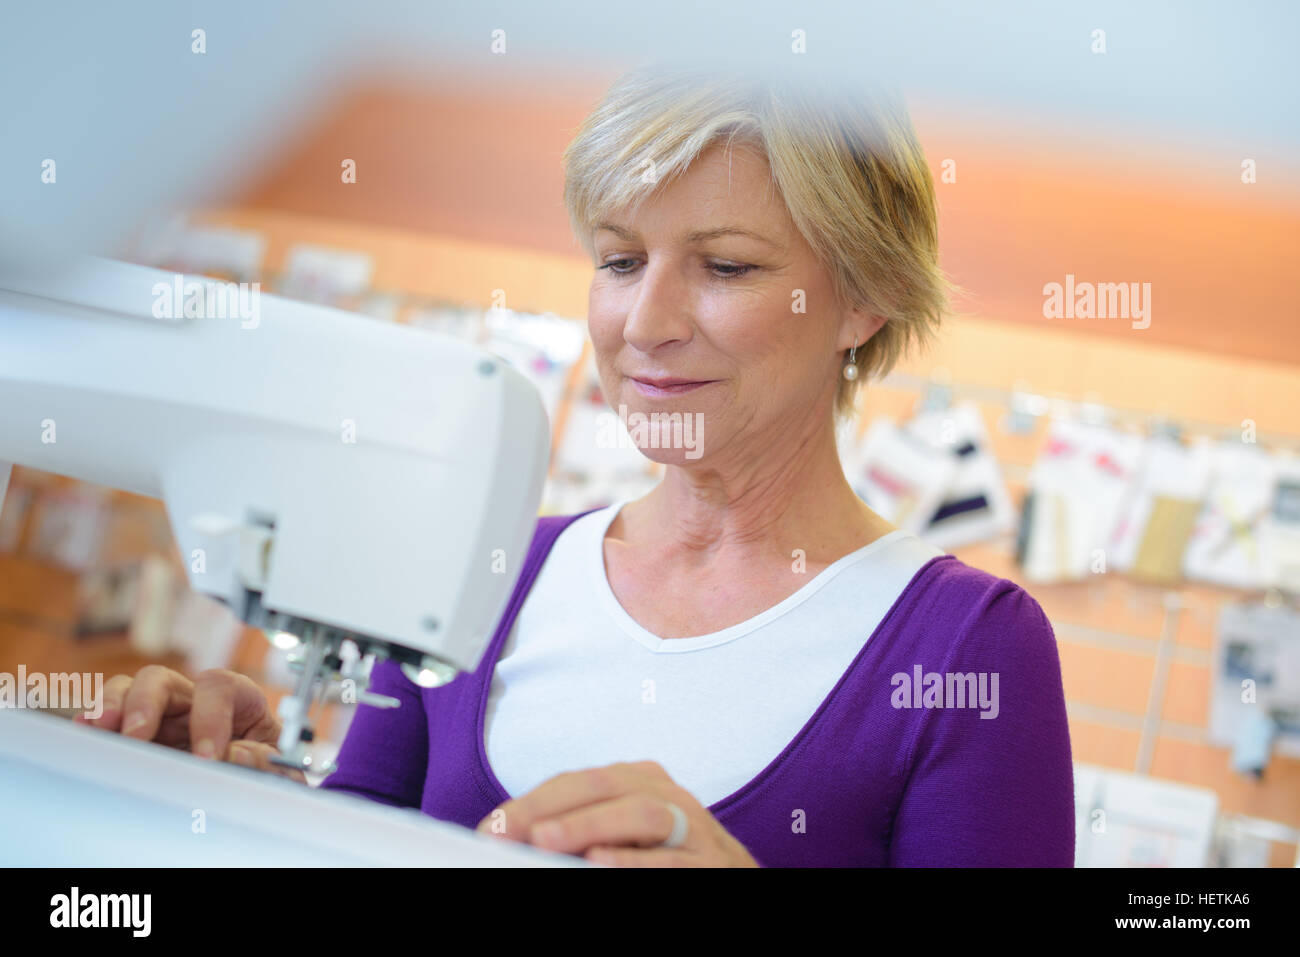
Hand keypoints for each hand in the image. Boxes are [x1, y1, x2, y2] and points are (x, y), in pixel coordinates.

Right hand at [76, 664, 304, 782]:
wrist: (257, 782)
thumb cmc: (269, 767)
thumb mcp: (281, 767)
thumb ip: (265, 760)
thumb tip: (235, 754)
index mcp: (237, 699)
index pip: (219, 687)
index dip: (211, 717)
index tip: (208, 756)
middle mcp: (193, 701)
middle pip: (162, 679)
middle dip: (146, 702)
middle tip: (139, 735)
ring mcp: (162, 718)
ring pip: (129, 693)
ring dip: (112, 707)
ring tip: (101, 728)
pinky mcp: (140, 738)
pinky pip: (110, 721)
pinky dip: (96, 723)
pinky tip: (86, 735)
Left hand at [475, 760, 757, 866]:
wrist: (734, 880)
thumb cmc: (671, 860)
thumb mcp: (626, 837)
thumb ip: (580, 833)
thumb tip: (512, 836)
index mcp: (642, 782)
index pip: (578, 780)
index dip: (532, 800)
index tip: (493, 827)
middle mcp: (669, 796)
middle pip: (604, 785)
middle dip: (549, 807)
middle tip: (506, 832)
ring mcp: (694, 829)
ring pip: (641, 811)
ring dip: (589, 824)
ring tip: (546, 840)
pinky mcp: (714, 865)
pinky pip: (673, 860)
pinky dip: (636, 862)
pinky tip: (601, 863)